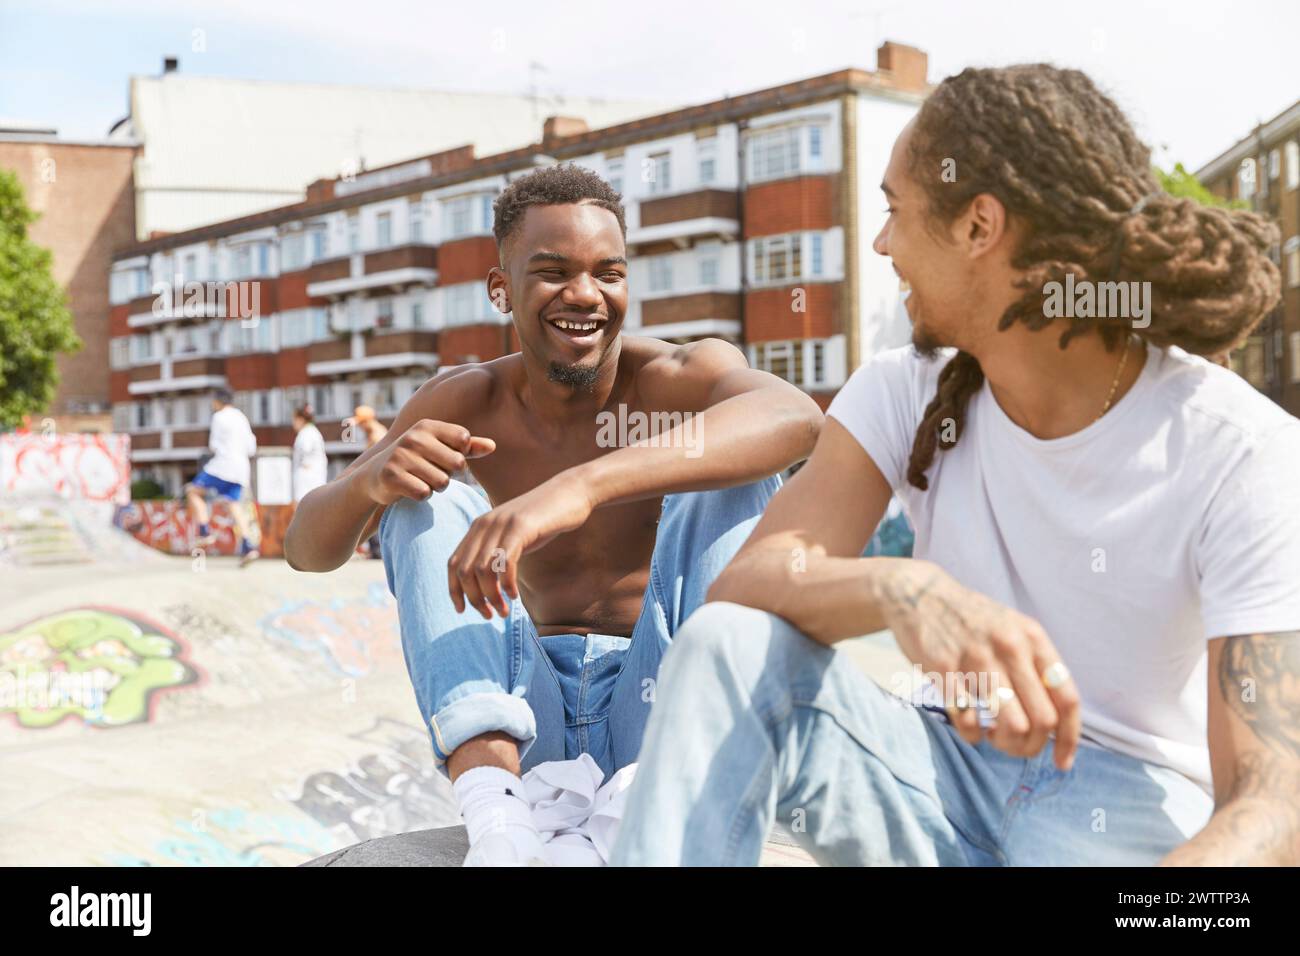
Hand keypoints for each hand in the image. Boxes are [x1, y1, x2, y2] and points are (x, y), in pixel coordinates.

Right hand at [359, 420, 493, 506]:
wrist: (374, 477)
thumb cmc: (416, 462)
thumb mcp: (440, 450)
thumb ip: (467, 447)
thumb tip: (493, 446)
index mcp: (426, 426)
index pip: (464, 439)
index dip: (460, 454)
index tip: (444, 456)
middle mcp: (413, 437)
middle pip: (457, 464)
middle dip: (448, 474)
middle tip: (430, 472)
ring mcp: (400, 456)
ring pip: (442, 482)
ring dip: (435, 487)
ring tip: (420, 480)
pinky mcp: (391, 476)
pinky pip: (424, 493)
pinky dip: (421, 495)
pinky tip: (409, 488)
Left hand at [448, 477, 594, 618]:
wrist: (570, 492)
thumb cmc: (543, 520)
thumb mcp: (513, 535)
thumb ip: (496, 552)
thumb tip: (485, 583)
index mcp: (478, 527)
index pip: (453, 563)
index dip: (455, 590)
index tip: (462, 610)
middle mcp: (484, 524)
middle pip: (465, 571)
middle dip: (475, 599)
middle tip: (491, 615)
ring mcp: (502, 524)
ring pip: (482, 570)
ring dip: (491, 597)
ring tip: (503, 611)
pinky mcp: (521, 527)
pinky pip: (504, 562)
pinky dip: (506, 584)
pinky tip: (514, 595)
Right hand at [878, 561, 1081, 770]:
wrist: (919, 594)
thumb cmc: (972, 622)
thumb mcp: (1013, 629)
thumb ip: (1035, 665)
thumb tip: (1057, 721)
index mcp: (1033, 639)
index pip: (1067, 698)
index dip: (1069, 738)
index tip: (1061, 762)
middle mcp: (1010, 647)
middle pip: (1042, 720)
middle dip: (1031, 746)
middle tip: (1015, 746)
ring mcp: (976, 657)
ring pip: (1012, 726)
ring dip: (1005, 744)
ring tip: (993, 736)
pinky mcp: (943, 669)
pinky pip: (969, 722)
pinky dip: (972, 736)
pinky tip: (969, 726)